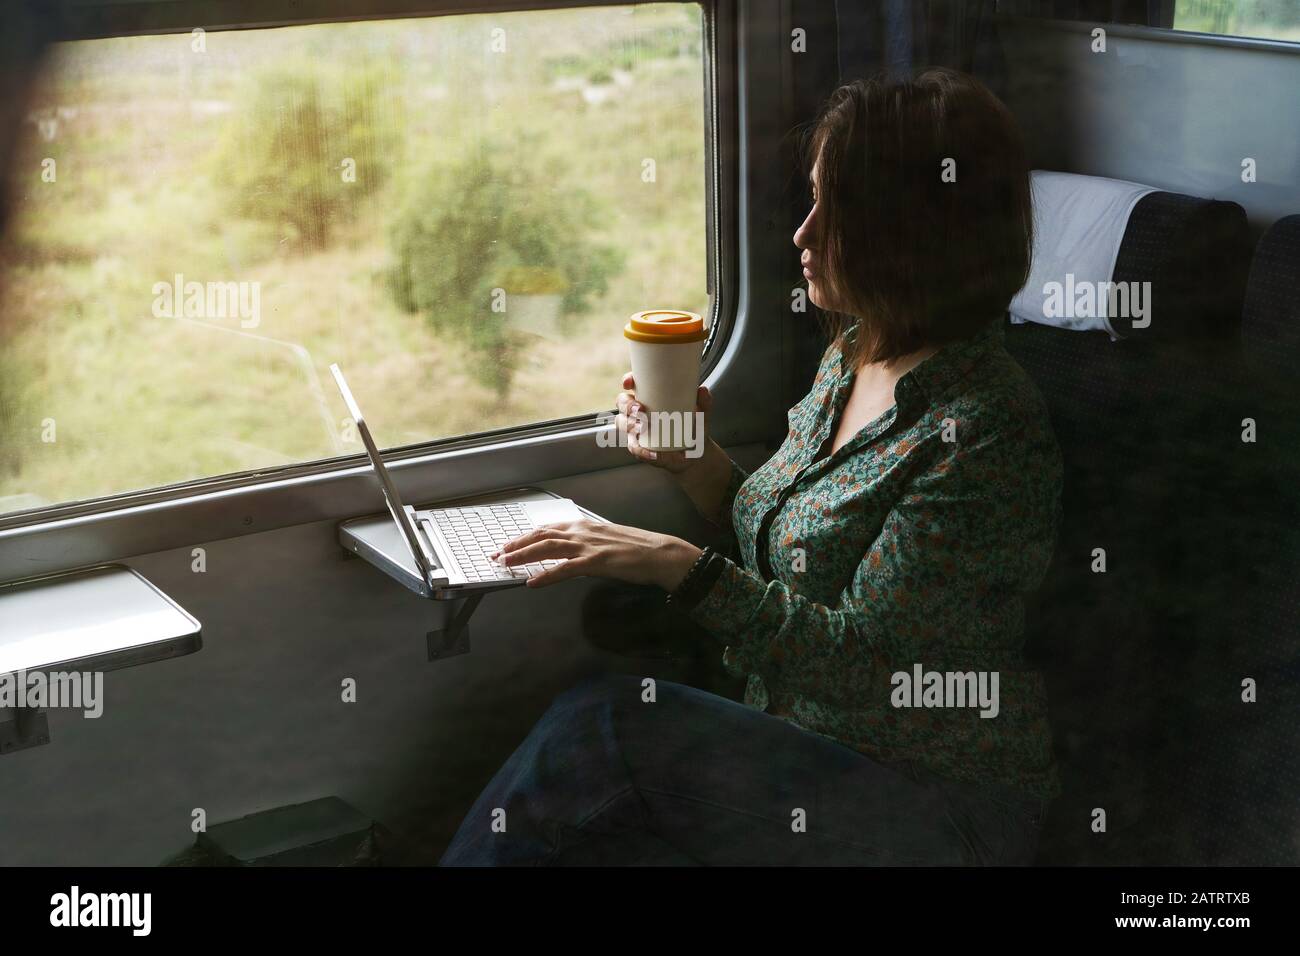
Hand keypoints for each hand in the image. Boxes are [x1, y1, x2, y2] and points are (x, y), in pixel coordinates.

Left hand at [490, 518, 701, 591]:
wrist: (658, 553)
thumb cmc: (636, 549)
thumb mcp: (605, 540)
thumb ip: (586, 543)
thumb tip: (570, 553)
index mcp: (584, 526)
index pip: (547, 528)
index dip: (525, 536)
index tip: (509, 544)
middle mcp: (582, 532)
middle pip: (541, 535)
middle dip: (516, 544)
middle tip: (498, 554)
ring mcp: (588, 546)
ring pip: (547, 548)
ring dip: (523, 555)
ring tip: (506, 564)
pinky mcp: (595, 562)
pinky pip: (564, 569)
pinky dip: (546, 575)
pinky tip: (532, 582)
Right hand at [616, 372, 713, 474]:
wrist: (695, 454)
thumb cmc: (693, 429)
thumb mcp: (701, 415)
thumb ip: (704, 403)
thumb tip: (702, 390)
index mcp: (650, 397)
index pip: (632, 384)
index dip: (627, 380)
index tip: (629, 383)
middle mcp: (639, 412)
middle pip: (622, 402)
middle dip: (627, 405)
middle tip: (640, 410)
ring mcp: (637, 429)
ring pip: (622, 423)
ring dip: (628, 425)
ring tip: (642, 428)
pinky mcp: (640, 447)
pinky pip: (634, 447)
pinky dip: (641, 451)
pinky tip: (653, 454)